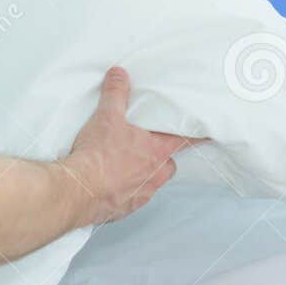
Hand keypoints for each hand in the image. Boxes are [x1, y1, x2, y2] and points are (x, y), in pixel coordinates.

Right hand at [61, 66, 204, 224]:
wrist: (79, 190)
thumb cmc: (98, 156)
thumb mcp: (107, 116)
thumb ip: (116, 93)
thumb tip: (119, 75)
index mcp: (157, 151)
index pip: (186, 141)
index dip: (196, 137)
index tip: (207, 136)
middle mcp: (154, 175)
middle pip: (168, 165)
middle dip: (161, 158)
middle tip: (147, 148)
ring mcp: (141, 194)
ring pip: (151, 183)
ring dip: (143, 176)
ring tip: (125, 166)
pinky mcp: (124, 209)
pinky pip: (131, 200)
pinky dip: (125, 193)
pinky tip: (111, 185)